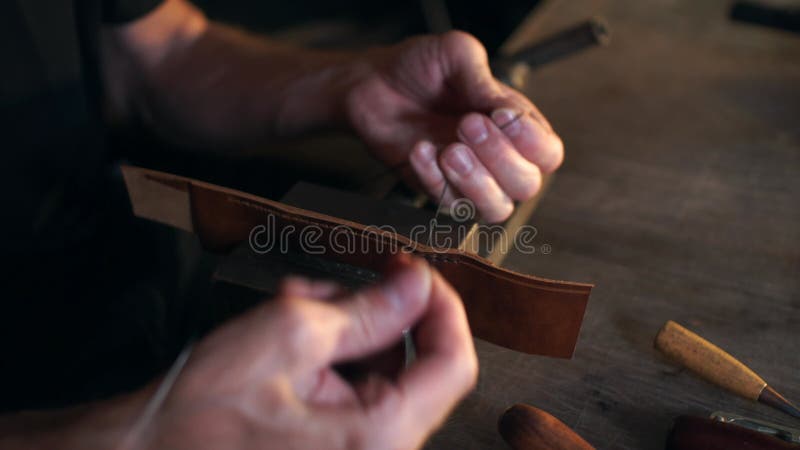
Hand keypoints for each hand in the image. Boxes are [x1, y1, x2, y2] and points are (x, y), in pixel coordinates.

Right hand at [143, 255, 476, 448]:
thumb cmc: (199, 418)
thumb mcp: (287, 338)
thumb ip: (366, 309)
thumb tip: (414, 286)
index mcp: (379, 438)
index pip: (452, 363)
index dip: (442, 306)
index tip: (416, 275)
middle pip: (413, 361)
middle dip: (373, 310)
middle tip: (335, 282)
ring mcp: (356, 447)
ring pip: (379, 365)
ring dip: (342, 325)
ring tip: (293, 306)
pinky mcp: (335, 441)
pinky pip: (353, 383)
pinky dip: (327, 349)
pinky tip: (288, 333)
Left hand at [346, 31, 563, 221]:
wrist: (372, 82)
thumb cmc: (419, 66)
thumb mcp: (456, 54)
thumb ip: (484, 80)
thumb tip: (508, 110)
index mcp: (516, 124)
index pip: (548, 152)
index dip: (532, 141)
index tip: (502, 114)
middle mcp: (499, 156)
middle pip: (527, 184)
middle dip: (500, 157)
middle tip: (467, 124)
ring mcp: (469, 178)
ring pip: (496, 208)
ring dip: (476, 181)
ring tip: (450, 150)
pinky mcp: (437, 190)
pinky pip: (449, 204)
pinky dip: (434, 179)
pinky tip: (420, 149)